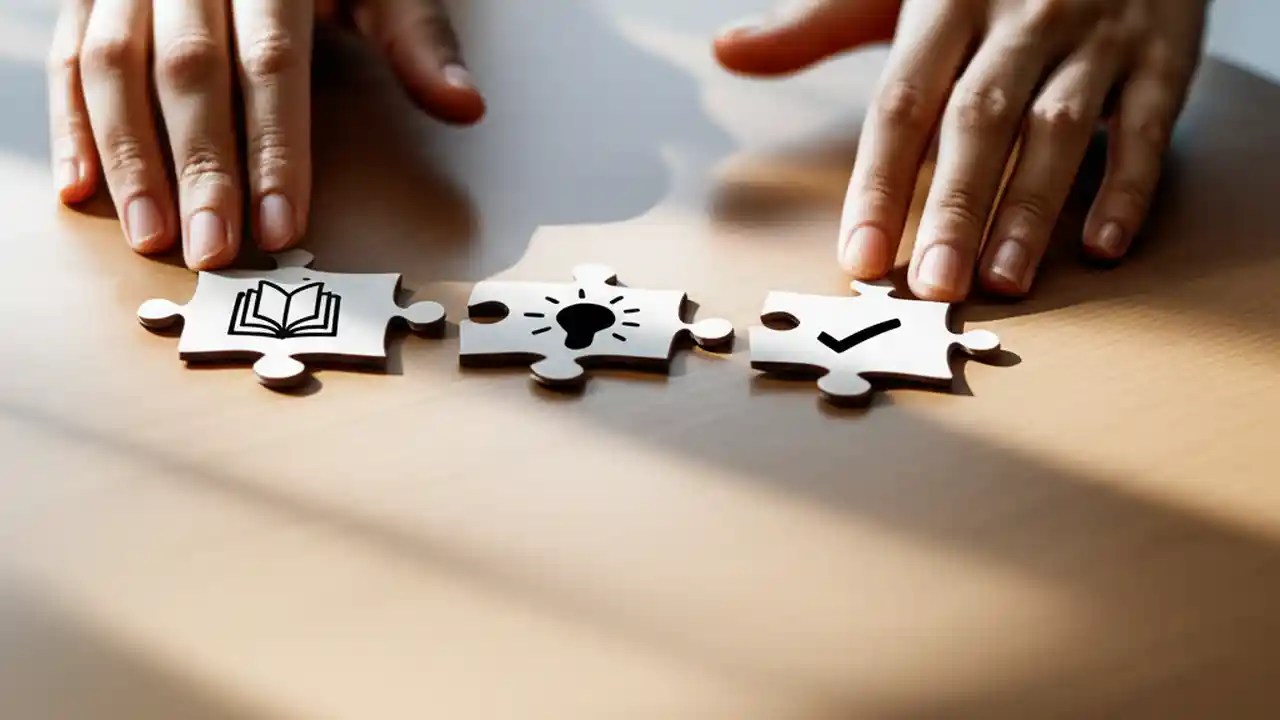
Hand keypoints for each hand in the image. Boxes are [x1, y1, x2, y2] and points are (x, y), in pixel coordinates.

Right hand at [48, 0, 483, 268]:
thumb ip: (417, 41)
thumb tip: (464, 106)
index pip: (270, 63)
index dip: (274, 148)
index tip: (280, 224)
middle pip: (189, 72)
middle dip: (201, 169)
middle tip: (212, 251)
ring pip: (115, 65)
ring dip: (130, 158)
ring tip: (154, 236)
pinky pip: (70, 56)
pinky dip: (72, 123)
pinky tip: (86, 189)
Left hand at [714, 0, 1208, 299]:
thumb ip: (816, 21)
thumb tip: (727, 51)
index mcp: (946, 0)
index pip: (902, 103)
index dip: (879, 184)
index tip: (859, 257)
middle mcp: (1020, 16)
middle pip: (979, 121)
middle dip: (956, 208)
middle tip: (936, 290)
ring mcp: (1095, 33)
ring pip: (1060, 127)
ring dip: (1032, 208)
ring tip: (1004, 280)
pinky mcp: (1162, 51)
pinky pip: (1149, 122)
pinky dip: (1130, 183)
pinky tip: (1105, 246)